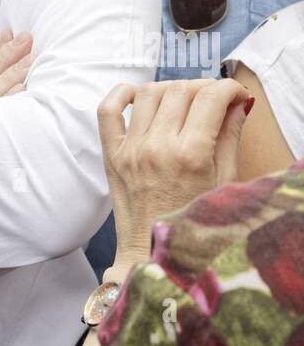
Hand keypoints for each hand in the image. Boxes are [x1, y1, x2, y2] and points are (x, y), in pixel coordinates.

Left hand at [98, 78, 251, 270]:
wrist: (154, 257)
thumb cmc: (194, 223)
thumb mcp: (223, 183)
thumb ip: (230, 138)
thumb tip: (237, 104)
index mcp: (191, 156)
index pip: (211, 98)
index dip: (228, 88)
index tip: (235, 94)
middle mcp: (158, 147)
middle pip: (181, 91)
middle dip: (203, 88)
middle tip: (213, 100)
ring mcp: (131, 150)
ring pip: (149, 93)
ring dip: (170, 89)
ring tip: (183, 102)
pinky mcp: (112, 155)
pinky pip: (108, 110)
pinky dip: (122, 94)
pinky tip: (140, 97)